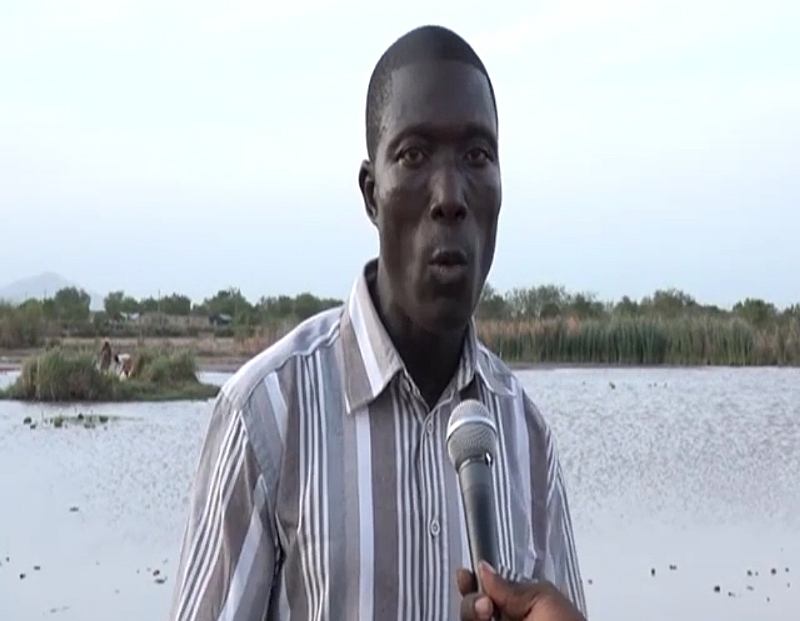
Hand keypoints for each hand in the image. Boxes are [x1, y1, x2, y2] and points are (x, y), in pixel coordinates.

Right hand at [457, 561, 585, 620]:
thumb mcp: (545, 601)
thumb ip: (513, 587)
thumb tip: (483, 568)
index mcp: (522, 606)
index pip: (487, 588)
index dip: (473, 580)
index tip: (466, 577)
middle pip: (471, 607)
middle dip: (471, 602)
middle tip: (486, 607)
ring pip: (468, 620)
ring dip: (471, 615)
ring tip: (488, 617)